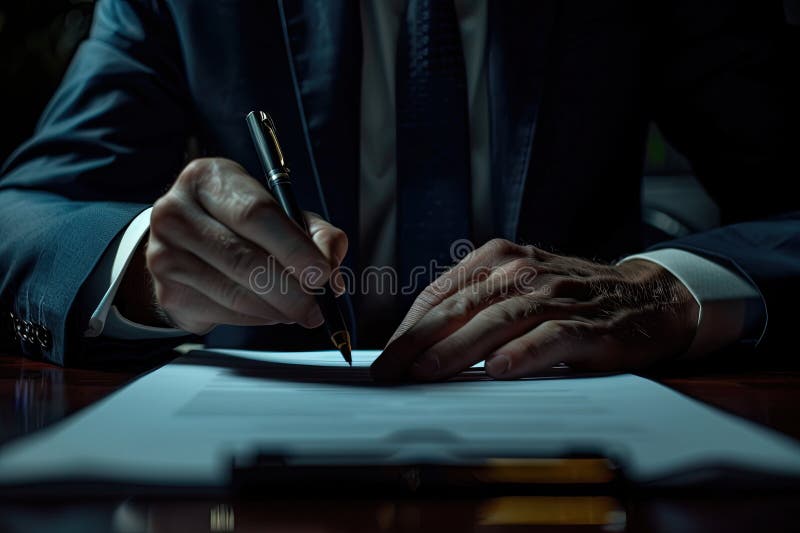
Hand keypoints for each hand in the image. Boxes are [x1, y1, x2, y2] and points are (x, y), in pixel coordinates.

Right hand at [117, 158, 346, 333]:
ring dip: (278, 309)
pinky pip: (224, 314)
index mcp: (210, 178)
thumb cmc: (241, 226)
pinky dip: (257, 319)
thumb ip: (316, 233)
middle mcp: (177, 211)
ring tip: (300, 310)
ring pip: (235, 293)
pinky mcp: (166, 293)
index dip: (294, 248)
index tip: (322, 273)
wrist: (185, 246)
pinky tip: (269, 311)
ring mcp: (165, 253)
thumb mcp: (282, 215)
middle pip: (244, 258)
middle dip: (291, 289)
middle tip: (318, 306)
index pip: (255, 214)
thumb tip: (331, 267)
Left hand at [371, 239, 698, 380]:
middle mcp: (523, 272)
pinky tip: (499, 370)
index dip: (410, 328)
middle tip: (391, 373)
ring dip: (459, 349)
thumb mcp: (518, 286)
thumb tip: (421, 345)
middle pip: (461, 308)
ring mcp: (556, 296)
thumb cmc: (568, 297)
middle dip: (419, 342)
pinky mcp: (588, 324)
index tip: (387, 358)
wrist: (645, 297)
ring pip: (498, 321)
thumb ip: (477, 305)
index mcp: (499, 259)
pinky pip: (551, 337)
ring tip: (428, 373)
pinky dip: (524, 353)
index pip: (442, 294)